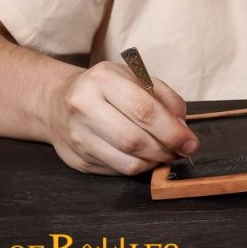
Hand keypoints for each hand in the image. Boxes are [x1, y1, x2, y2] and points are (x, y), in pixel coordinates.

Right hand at [46, 61, 198, 174]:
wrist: (56, 100)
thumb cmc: (105, 87)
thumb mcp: (135, 77)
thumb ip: (164, 96)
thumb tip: (183, 126)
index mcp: (103, 79)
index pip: (144, 110)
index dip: (172, 130)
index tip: (190, 141)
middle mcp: (84, 106)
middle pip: (134, 140)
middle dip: (165, 149)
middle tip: (181, 151)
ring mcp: (77, 136)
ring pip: (126, 162)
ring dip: (154, 162)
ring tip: (165, 153)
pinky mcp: (76, 160)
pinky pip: (116, 171)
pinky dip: (137, 167)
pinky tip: (144, 157)